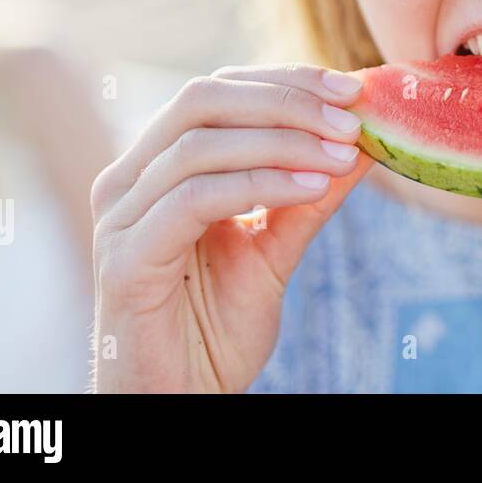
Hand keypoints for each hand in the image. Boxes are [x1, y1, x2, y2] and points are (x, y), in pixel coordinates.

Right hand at [91, 63, 372, 392]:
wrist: (179, 402)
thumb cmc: (214, 328)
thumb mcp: (275, 249)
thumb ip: (309, 194)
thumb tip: (362, 139)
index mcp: (157, 167)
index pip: (218, 91)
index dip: (286, 81)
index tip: (353, 88)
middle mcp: (128, 180)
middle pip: (203, 99)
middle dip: (287, 100)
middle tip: (352, 117)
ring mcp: (119, 218)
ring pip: (201, 144)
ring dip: (285, 141)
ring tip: (343, 155)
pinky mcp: (125, 259)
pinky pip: (195, 199)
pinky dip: (261, 184)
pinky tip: (312, 188)